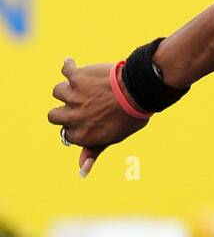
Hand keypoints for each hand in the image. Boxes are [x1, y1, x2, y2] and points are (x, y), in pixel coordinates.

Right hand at [47, 57, 148, 175]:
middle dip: (63, 111)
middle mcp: (73, 116)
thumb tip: (82, 171)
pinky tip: (74, 65)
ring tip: (82, 87)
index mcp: (81, 134)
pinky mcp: (76, 77)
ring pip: (58, 91)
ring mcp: (73, 96)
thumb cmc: (128, 118)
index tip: (86, 120)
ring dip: (68, 89)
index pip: (66, 132)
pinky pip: (65, 68)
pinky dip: (69, 65)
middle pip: (53, 116)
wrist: (137, 94)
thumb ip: (93, 151)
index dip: (75, 126)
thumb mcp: (111, 139)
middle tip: (77, 105)